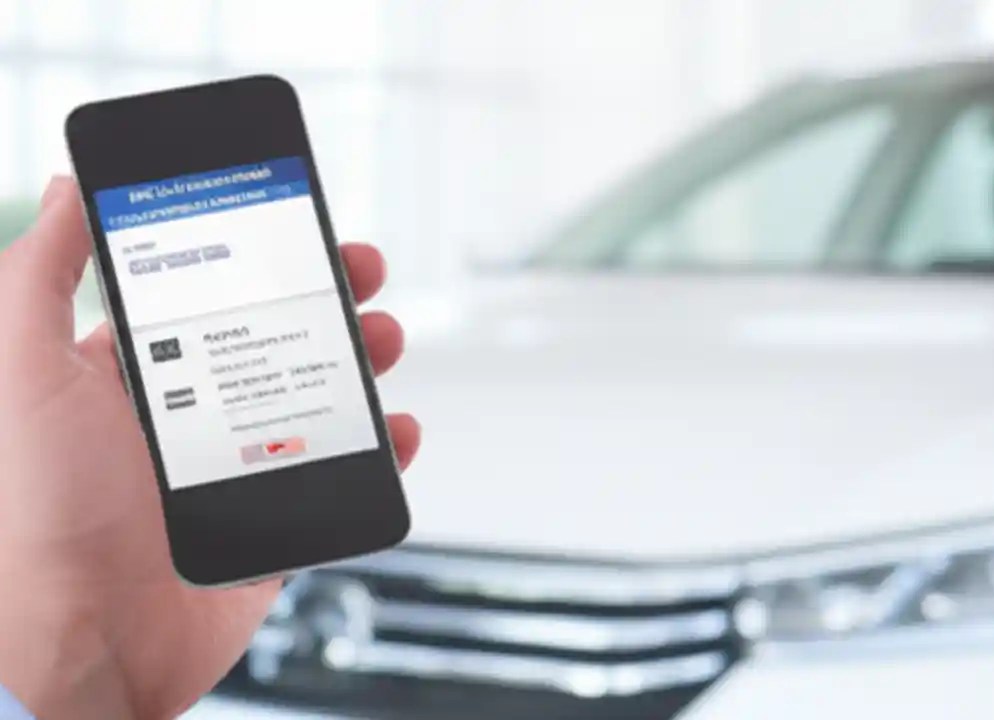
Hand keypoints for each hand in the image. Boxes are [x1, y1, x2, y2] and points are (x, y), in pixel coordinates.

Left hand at [0, 177, 420, 718]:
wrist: (83, 644)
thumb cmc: (38, 515)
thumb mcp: (26, 372)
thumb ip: (39, 278)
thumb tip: (65, 193)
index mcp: (131, 379)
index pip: (208, 300)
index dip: (256, 260)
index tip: (295, 225)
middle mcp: (187, 419)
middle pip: (276, 341)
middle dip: (325, 300)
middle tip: (357, 273)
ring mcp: (235, 472)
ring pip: (317, 402)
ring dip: (360, 363)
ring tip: (382, 340)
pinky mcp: (273, 526)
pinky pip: (341, 479)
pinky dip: (379, 452)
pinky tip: (392, 429)